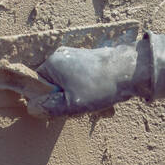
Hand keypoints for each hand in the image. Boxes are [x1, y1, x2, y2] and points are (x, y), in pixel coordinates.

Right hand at [22, 40, 153, 118]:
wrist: (132, 70)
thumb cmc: (100, 86)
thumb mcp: (71, 104)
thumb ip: (48, 108)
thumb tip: (32, 108)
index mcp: (52, 63)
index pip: (37, 85)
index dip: (47, 101)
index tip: (62, 108)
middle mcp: (62, 56)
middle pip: (54, 86)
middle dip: (66, 101)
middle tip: (81, 108)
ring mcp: (77, 57)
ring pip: (70, 86)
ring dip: (80, 99)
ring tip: (95, 104)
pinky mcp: (91, 61)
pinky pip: (82, 82)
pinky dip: (90, 93)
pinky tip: (102, 98)